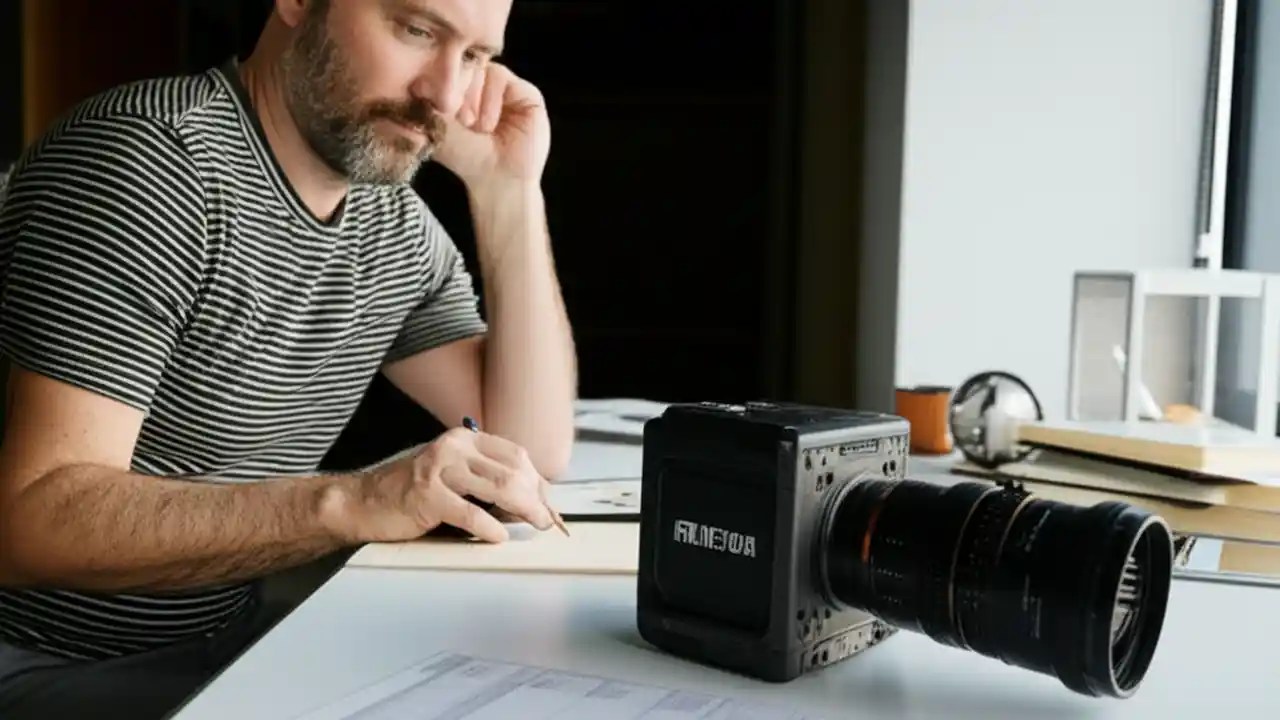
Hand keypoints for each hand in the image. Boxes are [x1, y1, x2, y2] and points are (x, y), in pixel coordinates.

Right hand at [343, 428, 553, 543]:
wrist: (363, 501)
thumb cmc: (410, 492)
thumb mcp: (453, 476)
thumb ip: (486, 481)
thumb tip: (531, 501)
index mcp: (464, 439)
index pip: (515, 454)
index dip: (538, 480)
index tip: (549, 502)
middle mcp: (453, 447)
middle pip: (512, 470)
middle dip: (536, 498)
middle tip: (546, 520)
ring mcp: (439, 469)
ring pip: (499, 487)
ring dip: (524, 510)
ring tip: (534, 525)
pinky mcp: (427, 496)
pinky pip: (471, 512)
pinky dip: (490, 527)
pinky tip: (498, 536)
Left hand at [433, 62, 550, 188]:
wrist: (498, 178)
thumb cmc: (468, 158)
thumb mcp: (440, 128)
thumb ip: (428, 104)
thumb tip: (415, 83)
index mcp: (462, 89)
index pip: (446, 66)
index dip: (441, 83)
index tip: (440, 111)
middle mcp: (483, 85)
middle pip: (464, 64)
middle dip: (458, 91)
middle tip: (459, 120)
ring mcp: (504, 87)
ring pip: (481, 69)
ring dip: (474, 99)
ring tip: (477, 127)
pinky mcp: (525, 92)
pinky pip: (501, 77)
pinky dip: (491, 100)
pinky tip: (490, 124)